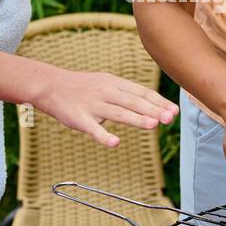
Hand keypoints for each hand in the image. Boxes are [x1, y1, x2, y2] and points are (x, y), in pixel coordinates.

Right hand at [33, 68, 178, 146]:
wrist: (50, 85)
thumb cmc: (83, 87)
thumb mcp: (106, 83)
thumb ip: (127, 94)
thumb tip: (153, 106)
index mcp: (114, 83)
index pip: (141, 92)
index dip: (159, 102)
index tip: (174, 110)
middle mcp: (106, 92)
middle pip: (133, 102)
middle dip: (153, 110)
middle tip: (170, 118)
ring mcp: (92, 104)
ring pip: (117, 112)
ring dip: (136, 119)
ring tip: (153, 125)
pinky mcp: (78, 118)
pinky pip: (92, 128)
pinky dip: (103, 136)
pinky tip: (115, 143)